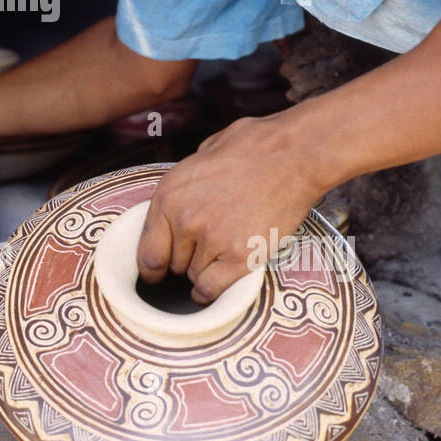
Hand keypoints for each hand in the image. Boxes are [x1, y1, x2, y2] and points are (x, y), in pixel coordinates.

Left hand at [137, 114, 326, 302]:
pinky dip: (212, 291)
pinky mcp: (240, 256)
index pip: (147, 250)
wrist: (293, 155)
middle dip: (185, 259)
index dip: (152, 266)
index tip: (156, 273)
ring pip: (193, 276)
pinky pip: (211, 289)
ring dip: (205, 269)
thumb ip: (184, 186)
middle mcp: (184, 220)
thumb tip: (178, 204)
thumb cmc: (253, 149)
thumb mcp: (201, 155)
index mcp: (169, 194)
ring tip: (225, 248)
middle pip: (172, 264)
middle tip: (207, 247)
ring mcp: (212, 240)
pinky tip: (218, 282)